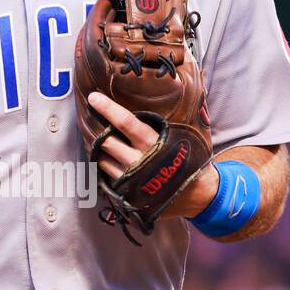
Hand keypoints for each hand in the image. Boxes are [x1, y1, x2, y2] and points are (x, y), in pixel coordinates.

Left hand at [87, 90, 219, 218]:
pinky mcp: (126, 193)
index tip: (94, 98)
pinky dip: (104, 165)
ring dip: (99, 150)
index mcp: (153, 143)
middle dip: (98, 132)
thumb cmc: (187, 160)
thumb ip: (162, 123)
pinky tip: (106, 159)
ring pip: (103, 160)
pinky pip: (107, 176)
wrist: (196, 194)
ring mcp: (131, 179)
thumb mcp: (179, 138)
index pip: (126, 122)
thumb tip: (156, 95)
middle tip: (93, 122)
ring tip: (100, 141)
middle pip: (108, 142)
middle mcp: (139, 161)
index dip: (109, 109)